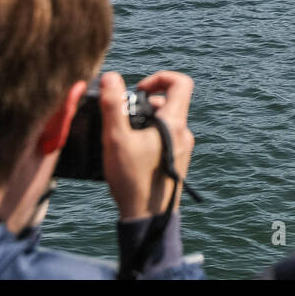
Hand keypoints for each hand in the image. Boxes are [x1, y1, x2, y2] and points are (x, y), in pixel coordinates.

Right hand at [99, 71, 194, 220]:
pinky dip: (149, 137)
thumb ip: (113, 106)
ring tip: (123, 136)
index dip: (159, 78)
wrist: (148, 219)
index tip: (138, 89)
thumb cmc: (133, 180)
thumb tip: (111, 76)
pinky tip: (130, 152)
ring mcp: (182, 149)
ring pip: (166, 122)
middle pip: (170, 103)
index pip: (181, 83)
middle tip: (123, 116)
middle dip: (144, 103)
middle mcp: (184, 134)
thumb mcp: (116, 139)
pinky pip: (165, 139)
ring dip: (145, 121)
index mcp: (175, 123)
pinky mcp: (177, 162)